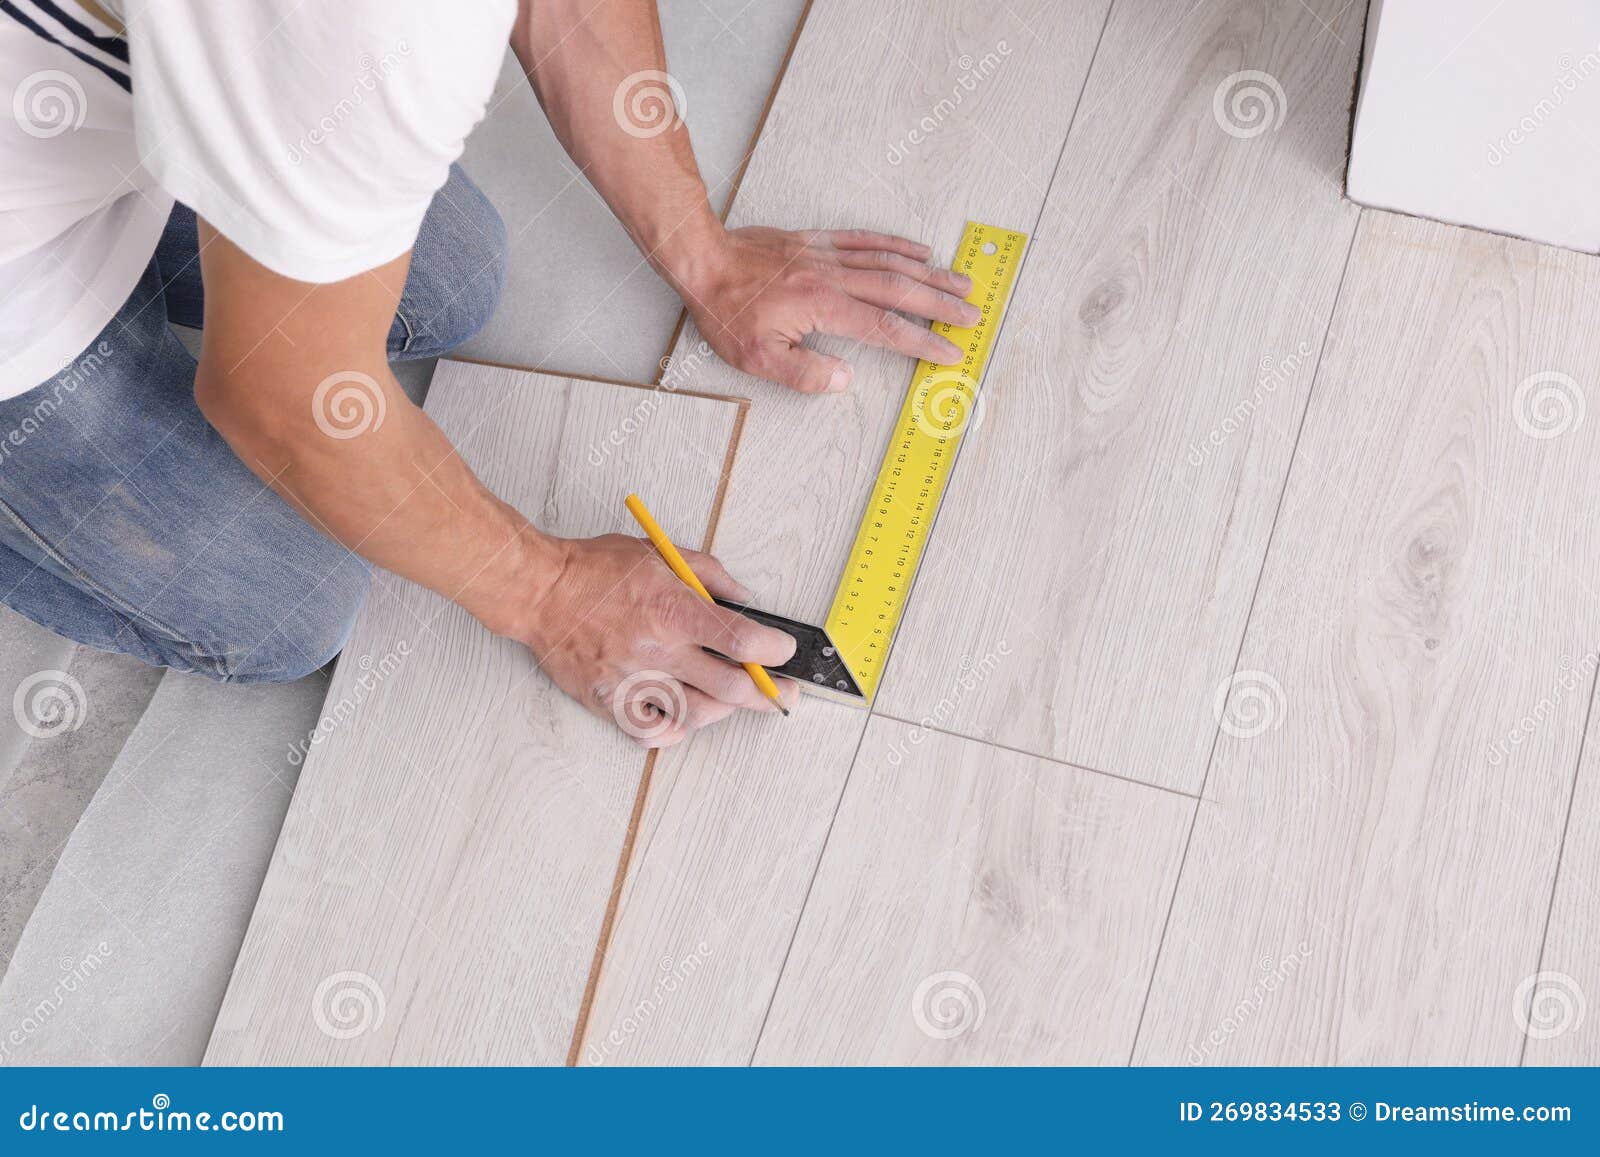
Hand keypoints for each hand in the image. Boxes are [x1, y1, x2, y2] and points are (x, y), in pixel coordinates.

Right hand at [515, 533, 798, 746]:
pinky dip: (677, 729)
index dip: (775, 650)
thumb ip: (710, 575)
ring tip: (730, 696)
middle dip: (770, 694)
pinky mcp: (612, 701)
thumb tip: (745, 600)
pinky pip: (655, 733)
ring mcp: (635, 680)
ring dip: (725, 708)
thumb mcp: (661, 553)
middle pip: (732, 688)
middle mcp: (658, 649)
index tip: (785, 651)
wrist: (540, 592)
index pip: (743, 640)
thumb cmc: (596, 571)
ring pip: (699, 714)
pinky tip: (685, 714)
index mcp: (674, 610)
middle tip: (784, 694)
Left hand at [672, 225, 981, 393]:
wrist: (704, 259)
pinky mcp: (818, 241)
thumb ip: (804, 373)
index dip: (922, 342)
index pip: (885, 328)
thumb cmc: (727, 309)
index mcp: (824, 307)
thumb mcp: (756, 357)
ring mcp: (828, 255)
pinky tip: (918, 250)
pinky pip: (866, 239)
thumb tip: (845, 379)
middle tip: (973, 315)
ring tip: (961, 283)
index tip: (950, 352)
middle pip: (900, 290)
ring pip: (890, 262)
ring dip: (929, 274)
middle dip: (941, 304)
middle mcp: (834, 277)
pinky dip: (896, 244)